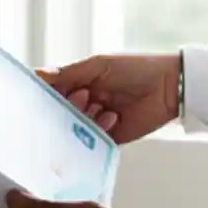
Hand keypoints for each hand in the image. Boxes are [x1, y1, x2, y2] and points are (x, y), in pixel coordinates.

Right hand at [38, 54, 180, 144]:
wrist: (170, 86)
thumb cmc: (138, 68)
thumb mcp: (100, 65)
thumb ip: (69, 73)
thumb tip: (38, 73)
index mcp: (81, 83)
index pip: (54, 92)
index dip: (45, 95)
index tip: (37, 97)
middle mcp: (86, 103)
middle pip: (62, 113)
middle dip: (68, 107)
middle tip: (84, 97)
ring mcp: (97, 121)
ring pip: (75, 128)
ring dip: (85, 118)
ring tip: (100, 105)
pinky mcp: (110, 137)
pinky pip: (94, 142)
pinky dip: (98, 131)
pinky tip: (112, 118)